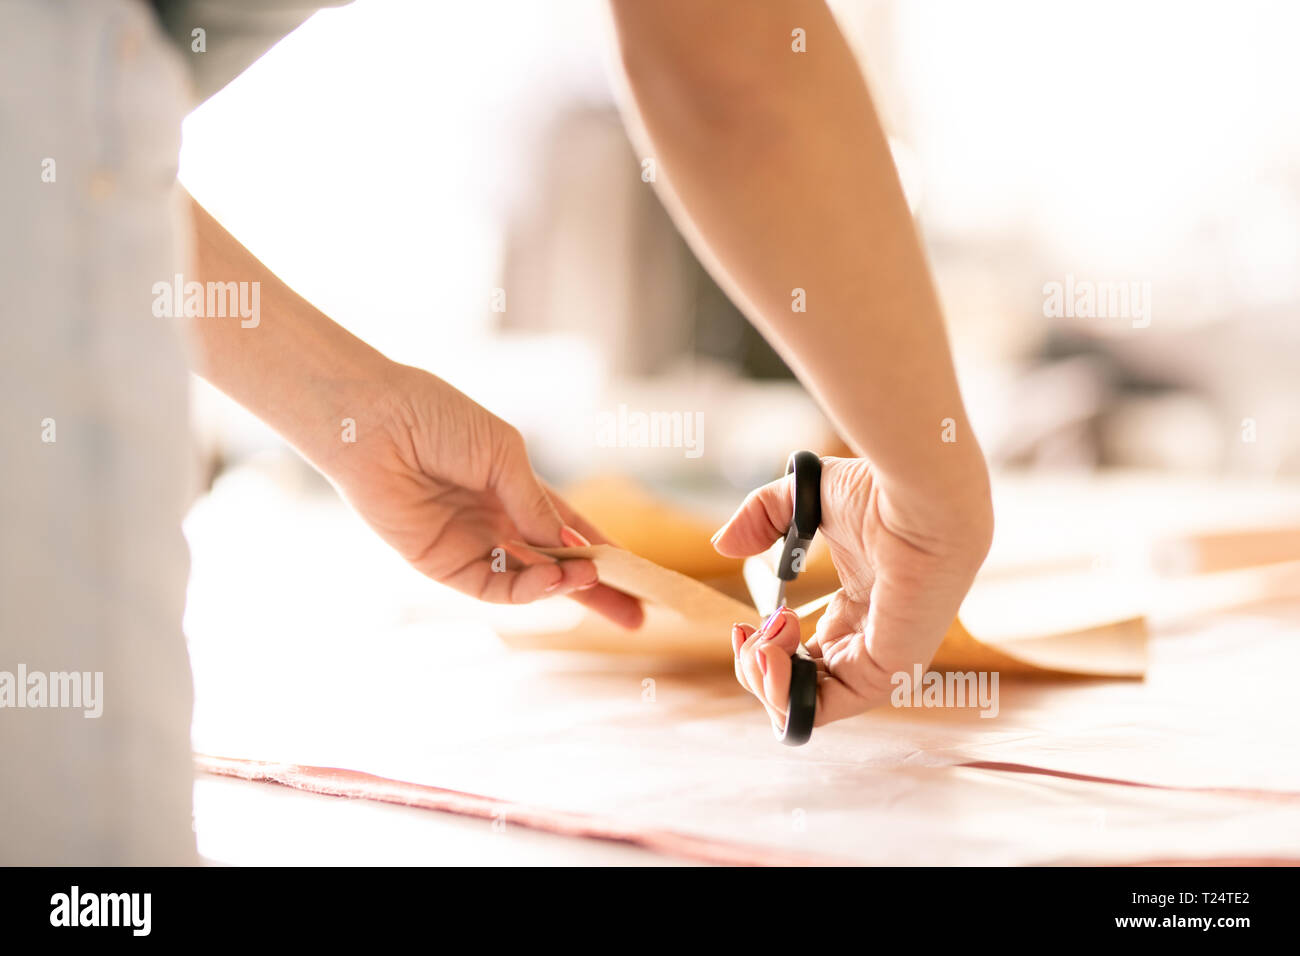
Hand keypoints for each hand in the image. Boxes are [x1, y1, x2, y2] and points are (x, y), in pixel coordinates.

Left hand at [319, 362, 643, 627]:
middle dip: (598, 591)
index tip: (640, 574)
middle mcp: (498, 522)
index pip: (571, 529)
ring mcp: (472, 545)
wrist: (374, 420)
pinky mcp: (442, 564)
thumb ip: (535, 502)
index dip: (605, 551)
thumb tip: (569, 548)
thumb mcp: (503, 452)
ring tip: (591, 580)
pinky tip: (553, 578)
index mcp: (516, 489)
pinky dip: (527, 588)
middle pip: (558, 567)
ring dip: (565, 585)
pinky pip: (494, 586)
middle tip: (637, 617)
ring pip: (530, 582)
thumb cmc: (436, 418)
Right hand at [714, 456, 991, 728]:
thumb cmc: (881, 495)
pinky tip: (769, 650)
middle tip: (748, 633)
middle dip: (756, 668)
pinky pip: (822, 708)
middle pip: (797, 687)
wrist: (920, 500)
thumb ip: (761, 519)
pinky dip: (783, 691)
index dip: (763, 650)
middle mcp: (866, 644)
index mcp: (855, 613)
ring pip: (804, 706)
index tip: (743, 623)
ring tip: (760, 642)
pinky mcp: (885, 674)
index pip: (803, 657)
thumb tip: (722, 546)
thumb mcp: (804, 502)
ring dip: (764, 680)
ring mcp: (876, 663)